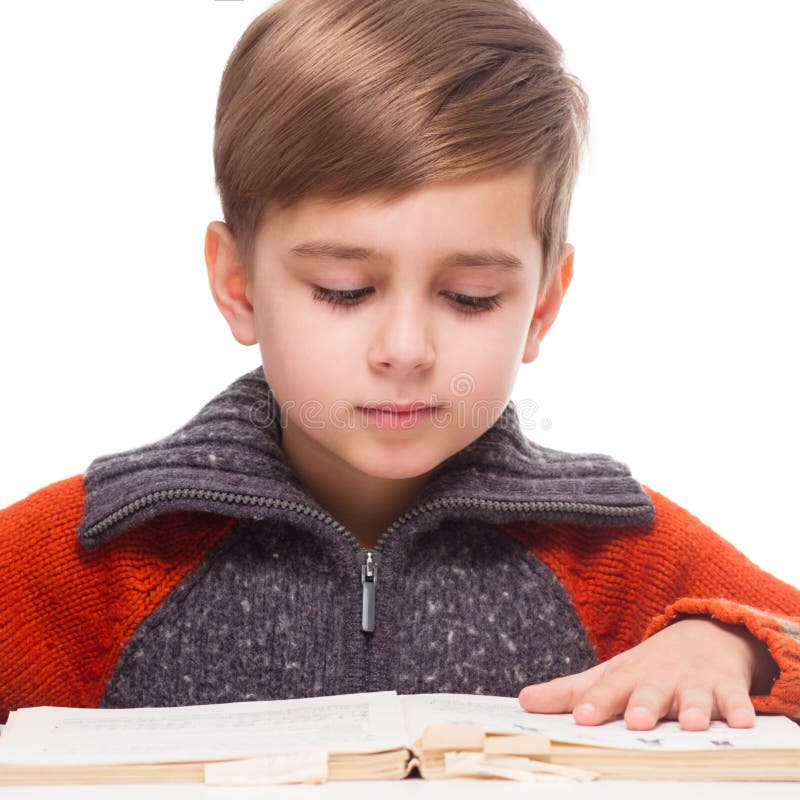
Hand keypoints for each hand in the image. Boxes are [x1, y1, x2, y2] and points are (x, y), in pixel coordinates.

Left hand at [518, 616, 778, 730]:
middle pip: (651, 691)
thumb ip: (568, 692)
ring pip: (695, 696)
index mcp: (627, 677)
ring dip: (694, 708)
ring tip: (693, 723)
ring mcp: (694, 682)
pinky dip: (740, 708)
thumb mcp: (608, 675)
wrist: (701, 635)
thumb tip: (523, 702)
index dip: (596, 704)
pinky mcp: (726, 687)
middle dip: (645, 704)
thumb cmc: (646, 668)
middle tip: (638, 719)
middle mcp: (659, 679)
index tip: (583, 718)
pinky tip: (742, 722)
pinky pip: (735, 699)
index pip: (607, 691)